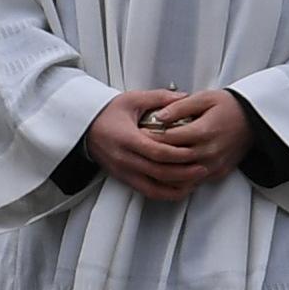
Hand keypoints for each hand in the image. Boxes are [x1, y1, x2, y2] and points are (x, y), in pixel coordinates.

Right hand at [85, 86, 234, 199]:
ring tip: (195, 181)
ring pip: (154, 188)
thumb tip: (185, 96)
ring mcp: (124, 172)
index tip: (195, 152)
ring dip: (177, 187)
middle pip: (159, 172)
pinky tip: (180, 188)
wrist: (85, 128)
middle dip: (183, 173)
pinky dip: (166, 193)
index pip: (157, 152)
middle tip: (203, 167)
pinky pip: (147, 192)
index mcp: (127, 139)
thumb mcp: (132, 99)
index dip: (178, 154)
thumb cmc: (108, 113)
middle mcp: (125, 159)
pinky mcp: (125, 179)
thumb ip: (159, 98)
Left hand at [139, 86, 259, 182]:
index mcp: (205, 131)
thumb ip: (180, 106)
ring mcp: (215, 164)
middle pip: (174, 158)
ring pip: (183, 175)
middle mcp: (210, 151)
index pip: (171, 138)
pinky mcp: (219, 172)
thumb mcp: (205, 98)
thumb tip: (160, 115)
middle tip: (140, 149)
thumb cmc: (230, 106)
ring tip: (150, 162)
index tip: (139, 132)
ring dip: (165, 170)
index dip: (152, 136)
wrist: (255, 120)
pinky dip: (180, 179)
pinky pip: (195, 180)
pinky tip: (168, 172)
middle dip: (155, 154)